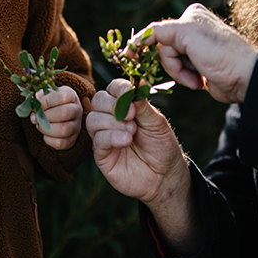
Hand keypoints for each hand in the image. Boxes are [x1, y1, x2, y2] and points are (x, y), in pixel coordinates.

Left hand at [32, 86, 82, 150]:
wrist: (59, 116)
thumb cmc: (50, 104)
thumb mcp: (46, 95)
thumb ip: (38, 97)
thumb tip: (31, 102)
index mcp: (71, 96)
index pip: (61, 96)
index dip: (46, 101)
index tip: (35, 105)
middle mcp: (77, 110)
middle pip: (64, 113)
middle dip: (45, 116)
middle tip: (34, 117)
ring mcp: (76, 126)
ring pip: (63, 130)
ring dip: (45, 128)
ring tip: (38, 125)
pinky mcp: (71, 140)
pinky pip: (59, 143)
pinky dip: (48, 139)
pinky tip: (45, 133)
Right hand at [86, 79, 200, 252]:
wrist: (165, 175)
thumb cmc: (161, 146)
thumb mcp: (156, 122)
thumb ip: (143, 105)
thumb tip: (139, 81)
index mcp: (124, 107)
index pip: (112, 89)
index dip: (118, 88)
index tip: (128, 91)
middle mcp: (110, 119)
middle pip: (97, 101)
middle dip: (113, 105)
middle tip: (133, 115)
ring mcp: (104, 136)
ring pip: (93, 119)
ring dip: (113, 122)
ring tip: (132, 130)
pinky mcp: (102, 155)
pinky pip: (97, 140)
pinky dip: (111, 137)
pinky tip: (127, 140)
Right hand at [147, 3, 257, 103]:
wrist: (245, 78)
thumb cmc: (220, 54)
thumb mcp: (189, 36)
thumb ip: (162, 32)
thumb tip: (141, 36)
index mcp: (189, 16)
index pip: (158, 30)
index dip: (142, 42)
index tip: (128, 54)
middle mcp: (191, 29)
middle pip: (162, 48)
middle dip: (172, 64)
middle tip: (190, 70)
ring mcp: (194, 48)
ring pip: (168, 62)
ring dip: (180, 73)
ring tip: (198, 77)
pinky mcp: (197, 65)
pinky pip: (178, 72)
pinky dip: (185, 78)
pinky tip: (200, 80)